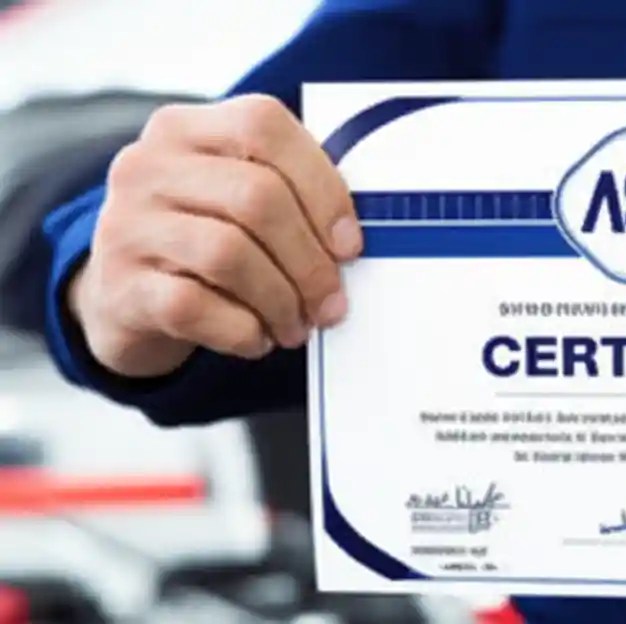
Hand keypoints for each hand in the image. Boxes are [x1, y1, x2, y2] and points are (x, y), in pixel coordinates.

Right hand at [69, 94, 362, 378]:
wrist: (125, 297)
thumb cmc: (205, 239)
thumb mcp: (234, 199)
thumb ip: (289, 194)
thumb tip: (350, 239)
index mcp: (186, 129)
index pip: (264, 128)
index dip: (322, 187)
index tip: (350, 244)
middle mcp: (147, 166)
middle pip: (256, 197)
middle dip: (310, 260)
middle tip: (331, 302)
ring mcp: (126, 224)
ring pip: (227, 254)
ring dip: (281, 300)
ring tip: (297, 325)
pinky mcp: (121, 285)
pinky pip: (194, 306)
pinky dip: (242, 330)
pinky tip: (257, 339)